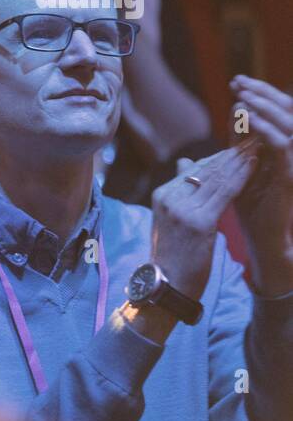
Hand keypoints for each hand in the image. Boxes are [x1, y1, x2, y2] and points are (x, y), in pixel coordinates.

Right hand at [151, 146, 257, 301]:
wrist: (168, 285)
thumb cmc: (174, 255)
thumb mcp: (171, 219)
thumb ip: (179, 191)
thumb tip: (184, 162)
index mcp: (162, 195)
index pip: (194, 168)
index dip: (220, 155)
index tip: (239, 144)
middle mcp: (169, 197)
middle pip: (207, 169)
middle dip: (232, 152)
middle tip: (253, 135)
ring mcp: (182, 209)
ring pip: (217, 177)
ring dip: (241, 158)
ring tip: (258, 144)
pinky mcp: (199, 221)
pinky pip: (225, 193)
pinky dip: (242, 176)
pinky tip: (256, 164)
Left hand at [230, 75, 292, 295]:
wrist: (266, 238)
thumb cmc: (251, 210)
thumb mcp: (233, 179)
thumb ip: (222, 160)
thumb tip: (199, 149)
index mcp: (276, 152)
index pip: (270, 116)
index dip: (257, 97)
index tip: (236, 82)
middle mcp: (287, 155)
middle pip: (283, 113)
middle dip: (262, 95)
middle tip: (239, 81)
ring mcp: (291, 165)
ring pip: (287, 125)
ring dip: (265, 107)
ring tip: (243, 94)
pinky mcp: (290, 177)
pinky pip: (284, 147)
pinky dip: (267, 130)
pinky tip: (249, 119)